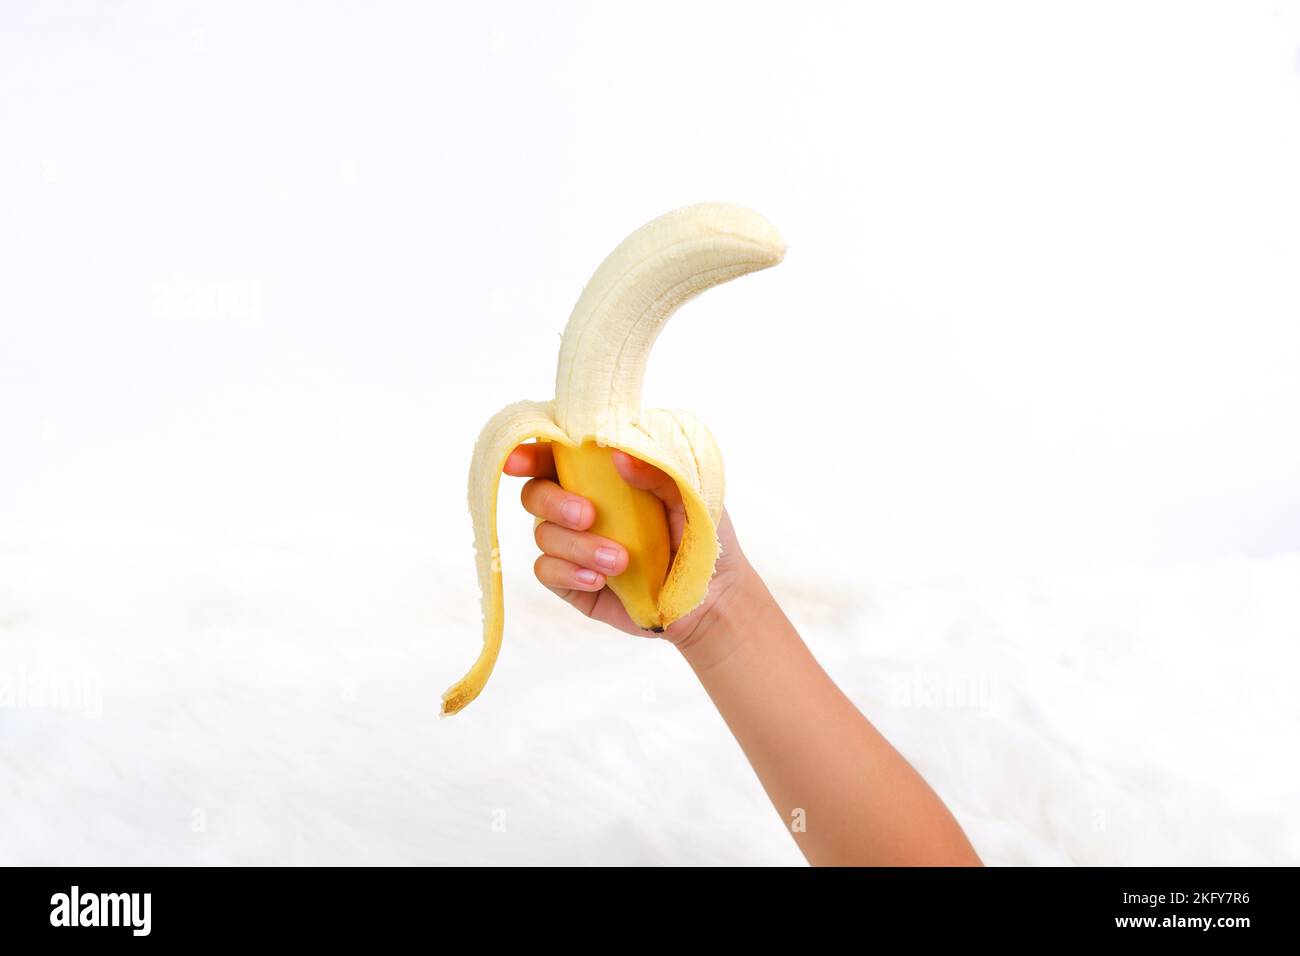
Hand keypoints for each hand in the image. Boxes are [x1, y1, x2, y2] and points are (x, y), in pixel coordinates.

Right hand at [503, 442, 753, 648]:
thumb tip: (617, 455)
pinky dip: (568, 572)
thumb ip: (659, 471)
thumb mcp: (693, 495)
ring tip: (620, 562)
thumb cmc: (703, 537)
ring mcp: (576, 545)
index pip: (558, 455)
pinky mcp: (574, 582)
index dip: (532, 453)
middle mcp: (583, 505)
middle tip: (588, 516)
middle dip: (553, 502)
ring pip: (543, 535)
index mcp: (607, 475)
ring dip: (578, 546)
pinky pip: (546, 571)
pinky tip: (600, 580)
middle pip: (535, 493)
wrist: (714, 599)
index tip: (520, 462)